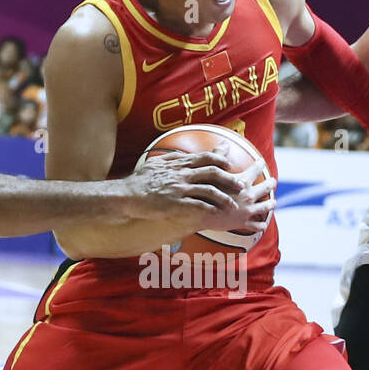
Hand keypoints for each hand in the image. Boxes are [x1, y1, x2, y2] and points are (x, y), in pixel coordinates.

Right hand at [122, 150, 274, 234]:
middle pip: (212, 172)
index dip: (220, 160)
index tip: (229, 164)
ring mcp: (179, 189)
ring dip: (223, 197)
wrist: (127, 195)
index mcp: (178, 164)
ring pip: (208, 190)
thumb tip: (183, 155)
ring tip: (232, 204)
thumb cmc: (140, 180)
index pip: (205, 158)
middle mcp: (182, 174)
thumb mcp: (156, 163)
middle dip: (228, 179)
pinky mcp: (175, 204)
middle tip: (240, 185)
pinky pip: (197, 206)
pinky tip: (217, 214)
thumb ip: (172, 158)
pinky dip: (209, 209)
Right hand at [199, 156, 276, 235]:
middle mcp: (248, 195)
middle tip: (273, 181)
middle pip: (264, 188)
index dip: (259, 164)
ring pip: (264, 207)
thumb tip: (225, 143)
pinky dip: (260, 225)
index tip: (262, 162)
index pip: (255, 170)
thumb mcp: (210, 170)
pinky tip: (263, 225)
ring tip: (273, 203)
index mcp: (242, 182)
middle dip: (269, 184)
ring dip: (270, 204)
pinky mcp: (242, 223)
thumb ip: (218, 157)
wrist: (199, 213)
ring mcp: (247, 210)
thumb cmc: (203, 190)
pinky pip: (255, 225)